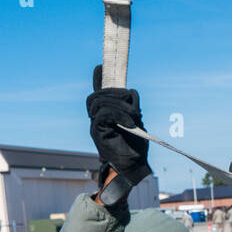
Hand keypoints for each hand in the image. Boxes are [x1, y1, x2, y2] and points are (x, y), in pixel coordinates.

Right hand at [86, 65, 151, 204]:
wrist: (134, 166)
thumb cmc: (136, 146)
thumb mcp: (137, 119)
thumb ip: (132, 104)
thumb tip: (130, 91)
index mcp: (106, 114)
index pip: (98, 93)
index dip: (97, 78)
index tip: (100, 65)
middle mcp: (97, 119)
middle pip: (96, 95)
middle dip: (113, 92)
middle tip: (131, 102)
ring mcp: (95, 126)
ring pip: (99, 103)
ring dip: (118, 105)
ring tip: (133, 115)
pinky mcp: (97, 133)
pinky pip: (103, 115)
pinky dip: (118, 115)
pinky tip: (130, 122)